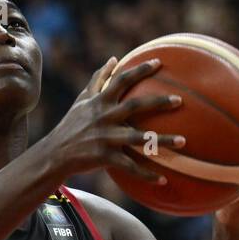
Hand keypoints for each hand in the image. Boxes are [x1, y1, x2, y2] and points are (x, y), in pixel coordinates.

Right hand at [41, 56, 185, 182]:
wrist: (54, 154)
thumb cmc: (72, 124)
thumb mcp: (82, 100)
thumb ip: (99, 79)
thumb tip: (114, 59)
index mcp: (99, 102)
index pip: (120, 80)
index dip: (139, 70)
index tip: (158, 62)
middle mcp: (103, 117)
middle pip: (135, 106)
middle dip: (158, 102)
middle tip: (179, 100)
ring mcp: (105, 138)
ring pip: (138, 139)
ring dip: (162, 141)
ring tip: (184, 141)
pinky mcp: (104, 157)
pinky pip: (130, 166)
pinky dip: (146, 174)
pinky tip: (162, 180)